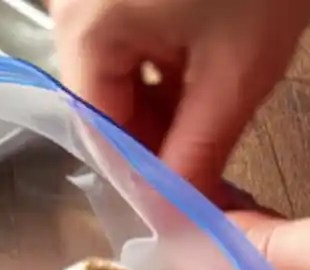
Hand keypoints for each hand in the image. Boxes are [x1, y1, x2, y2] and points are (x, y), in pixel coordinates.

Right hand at [50, 0, 309, 202]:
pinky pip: (126, 34)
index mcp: (85, 31)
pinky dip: (162, 59)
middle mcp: (70, 9)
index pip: (99, 129)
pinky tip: (204, 66)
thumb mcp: (240, 67)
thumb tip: (174, 209)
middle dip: (155, 133)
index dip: (141, 172)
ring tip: (214, 105)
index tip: (179, 202)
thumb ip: (199, 147)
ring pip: (117, 68)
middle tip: (206, 164)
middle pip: (103, 98)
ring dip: (162, 98)